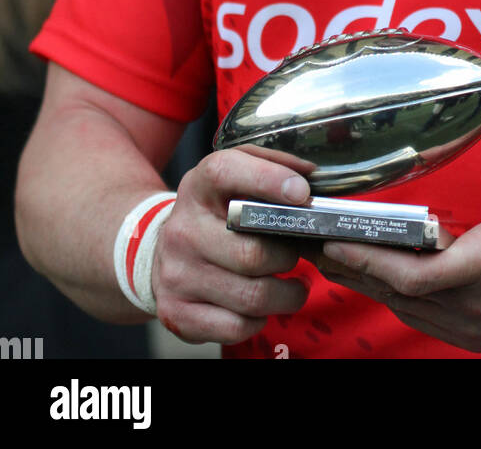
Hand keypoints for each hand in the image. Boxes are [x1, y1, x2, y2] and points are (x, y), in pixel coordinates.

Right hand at [151, 146, 312, 343]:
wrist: (160, 253)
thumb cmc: (214, 213)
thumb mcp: (233, 179)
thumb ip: (271, 165)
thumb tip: (309, 173)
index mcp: (198, 187)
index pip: (227, 173)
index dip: (267, 179)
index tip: (302, 193)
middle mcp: (182, 229)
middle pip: (252, 253)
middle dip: (287, 257)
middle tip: (296, 254)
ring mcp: (176, 274)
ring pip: (251, 296)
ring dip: (285, 295)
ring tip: (293, 287)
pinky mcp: (176, 312)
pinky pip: (235, 326)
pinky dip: (258, 320)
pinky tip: (260, 307)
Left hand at [306, 81, 480, 352]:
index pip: (414, 274)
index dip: (369, 258)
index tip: (333, 237)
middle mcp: (478, 304)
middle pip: (398, 293)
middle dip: (354, 267)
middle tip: (312, 239)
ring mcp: (478, 325)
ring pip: (408, 310)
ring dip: (371, 284)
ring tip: (332, 254)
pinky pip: (427, 320)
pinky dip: (399, 298)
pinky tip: (379, 276)